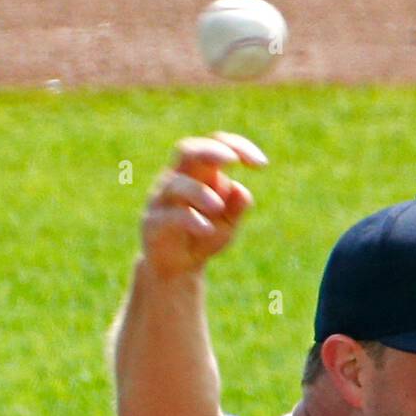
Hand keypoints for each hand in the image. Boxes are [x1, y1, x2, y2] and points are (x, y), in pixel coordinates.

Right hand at [141, 131, 267, 279]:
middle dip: (211, 150)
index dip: (238, 147)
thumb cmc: (204, 238)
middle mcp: (177, 179)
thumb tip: (240, 190)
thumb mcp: (228, 224)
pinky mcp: (153, 223)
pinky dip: (191, 220)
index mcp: (199, 173)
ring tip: (218, 207)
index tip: (262, 165)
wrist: (176, 269)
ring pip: (178, 184)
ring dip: (201, 193)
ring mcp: (162, 200)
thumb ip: (236, 207)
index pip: (215, 145)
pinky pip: (171, 215)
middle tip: (233, 160)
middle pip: (188, 150)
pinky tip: (207, 229)